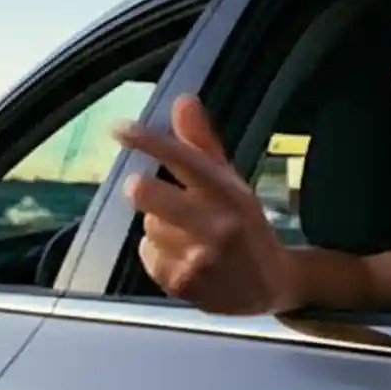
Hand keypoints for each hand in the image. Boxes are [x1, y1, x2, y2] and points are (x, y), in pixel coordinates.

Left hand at [112, 94, 297, 315]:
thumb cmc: (246, 228)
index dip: (150, 141)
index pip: (185, 159)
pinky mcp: (182, 284)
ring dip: (157, 226)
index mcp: (231, 194)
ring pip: (149, 226)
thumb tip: (182, 100)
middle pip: (151, 195)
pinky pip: (147, 254)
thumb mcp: (233, 185)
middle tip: (139, 187)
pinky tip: (181, 257)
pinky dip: (156, 253)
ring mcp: (199, 258)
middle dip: (141, 189)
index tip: (119, 128)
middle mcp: (217, 225)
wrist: (271, 289)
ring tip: (184, 235)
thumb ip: (203, 144)